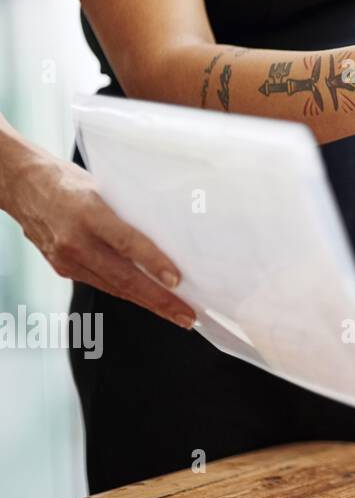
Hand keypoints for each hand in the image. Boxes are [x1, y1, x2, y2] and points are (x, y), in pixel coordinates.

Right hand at [4, 148, 193, 327]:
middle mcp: (75, 241)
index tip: (176, 279)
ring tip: (177, 314)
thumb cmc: (69, 182)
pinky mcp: (63, 268)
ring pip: (114, 287)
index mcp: (88, 213)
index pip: (126, 241)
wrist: (24, 186)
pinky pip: (102, 284)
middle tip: (186, 315)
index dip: (152, 262)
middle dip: (159, 300)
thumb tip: (171, 232)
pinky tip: (149, 300)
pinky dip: (128, 294)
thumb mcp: (104, 187)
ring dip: (148, 303)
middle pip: (123, 276)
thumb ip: (131, 211)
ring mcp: (67, 259)